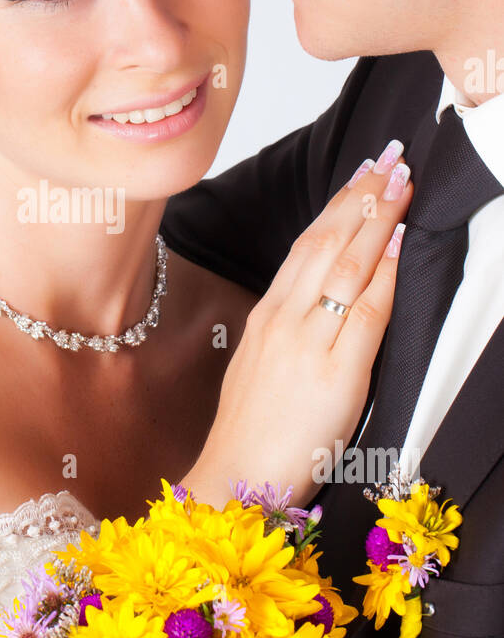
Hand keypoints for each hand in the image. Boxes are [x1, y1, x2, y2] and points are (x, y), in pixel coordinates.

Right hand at [186, 143, 412, 505]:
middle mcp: (284, 319)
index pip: (307, 245)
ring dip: (378, 217)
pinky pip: (365, 311)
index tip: (364, 174)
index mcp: (268, 316)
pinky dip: (384, 272)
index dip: (339, 206)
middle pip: (326, 242)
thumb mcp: (263, 364)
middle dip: (362, 195)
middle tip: (390, 157)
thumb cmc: (254, 432)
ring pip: (346, 264)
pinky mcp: (335, 373)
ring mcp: (307, 342)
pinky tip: (399, 243)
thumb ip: (291, 327)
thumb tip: (323, 298)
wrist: (236, 480)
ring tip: (400, 182)